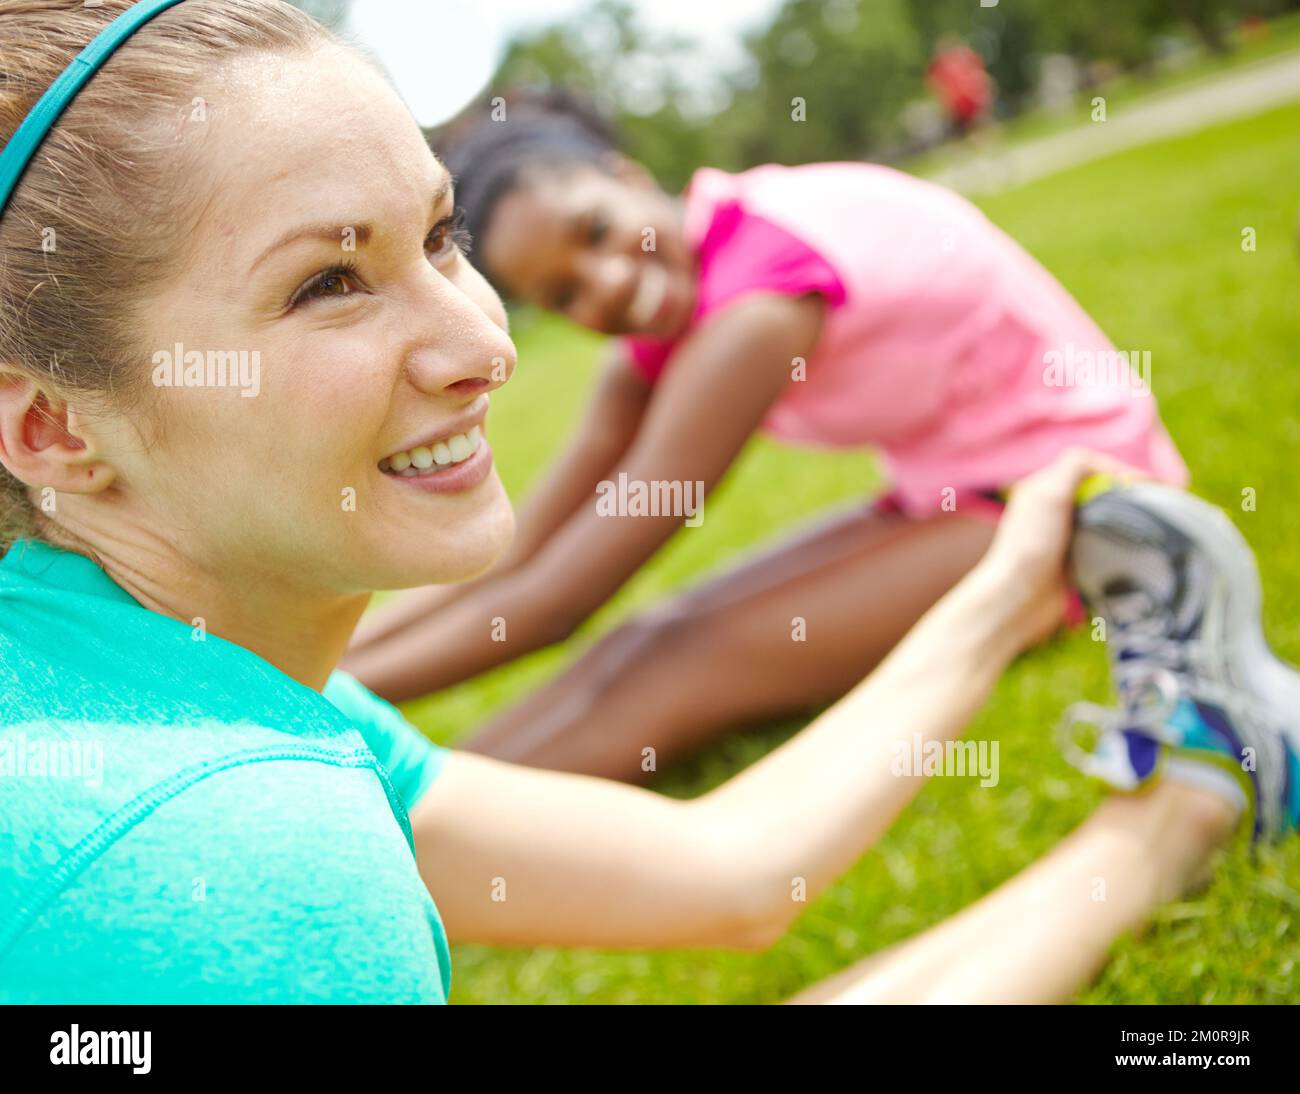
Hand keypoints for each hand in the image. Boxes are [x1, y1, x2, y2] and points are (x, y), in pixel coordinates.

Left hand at [975, 447, 1142, 647]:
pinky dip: (1122, 543)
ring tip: (1160, 524)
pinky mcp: (1073, 560)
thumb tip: (1111, 466)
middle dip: (1130, 494)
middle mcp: (1052, 507)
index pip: (1090, 466)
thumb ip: (1076, 467)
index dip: (1122, 471)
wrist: (1018, 599)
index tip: (1153, 486)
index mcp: (1044, 487)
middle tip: (1163, 504)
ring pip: (1105, 517)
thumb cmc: (1032, 544)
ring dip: (1129, 519)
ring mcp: (1063, 535)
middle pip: (1100, 490)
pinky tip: (1142, 547)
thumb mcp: (1050, 495)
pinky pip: (1104, 543)